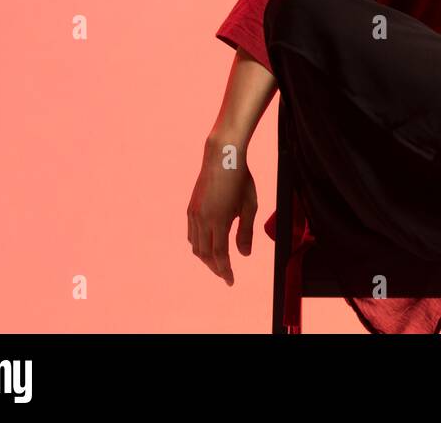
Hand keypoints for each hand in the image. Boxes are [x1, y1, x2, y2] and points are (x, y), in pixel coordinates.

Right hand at [187, 138, 257, 286]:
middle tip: (226, 275)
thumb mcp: (250, 205)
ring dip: (206, 258)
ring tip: (218, 263)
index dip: (225, 270)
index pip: (220, 254)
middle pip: (205, 254)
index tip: (231, 281)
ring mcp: (194, 214)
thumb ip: (245, 231)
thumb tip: (244, 254)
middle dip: (216, 267)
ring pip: (196, 246)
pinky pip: (191, 234)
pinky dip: (198, 245)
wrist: (222, 158)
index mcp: (219, 220)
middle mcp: (202, 219)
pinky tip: (207, 246)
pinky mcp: (190, 209)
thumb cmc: (241, 180)